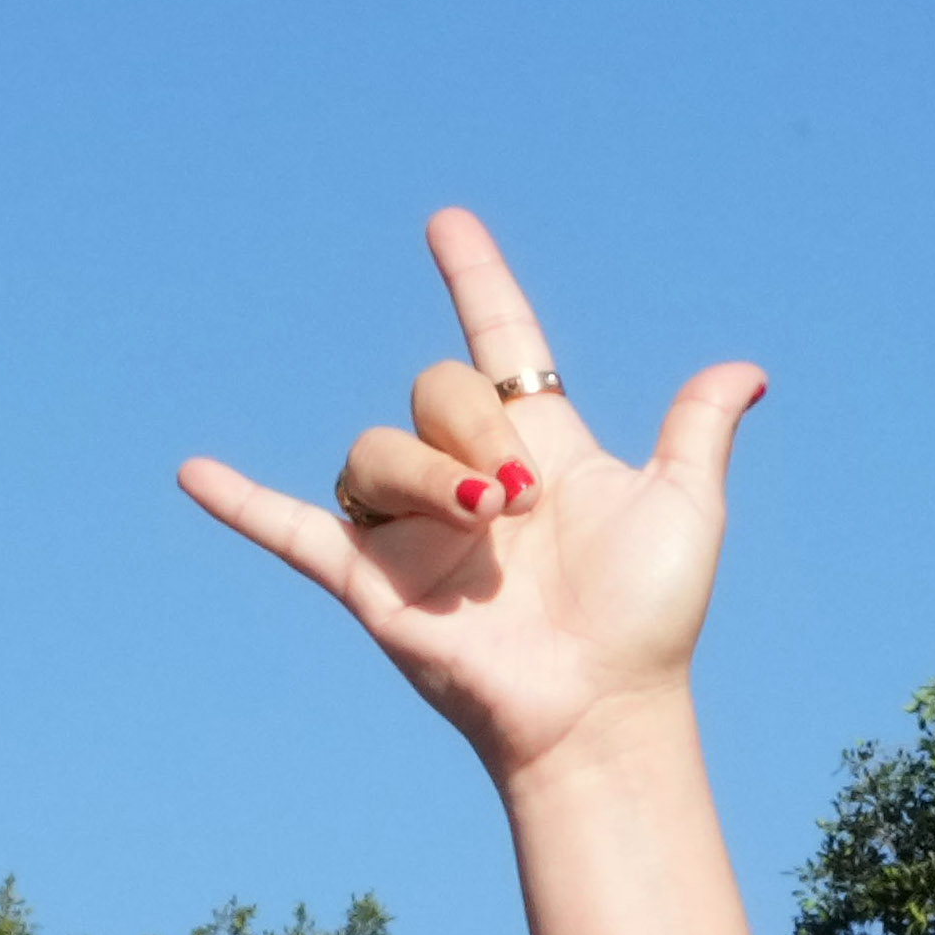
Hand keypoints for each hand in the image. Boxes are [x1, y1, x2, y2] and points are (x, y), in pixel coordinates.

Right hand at [183, 210, 767, 792]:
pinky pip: (292, 527)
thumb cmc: (647, 621)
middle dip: (469, 429)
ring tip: (482, 531)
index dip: (477, 279)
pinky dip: (241, 504)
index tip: (448, 225)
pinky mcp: (370, 579)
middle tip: (520, 502)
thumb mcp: (682, 508)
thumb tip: (744, 371)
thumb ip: (695, 430)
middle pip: (432, 390)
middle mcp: (466, 476)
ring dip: (424, 479)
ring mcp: (412, 527)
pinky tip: (190, 474)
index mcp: (538, 446)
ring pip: (375, 450)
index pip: (500, 342)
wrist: (598, 710)